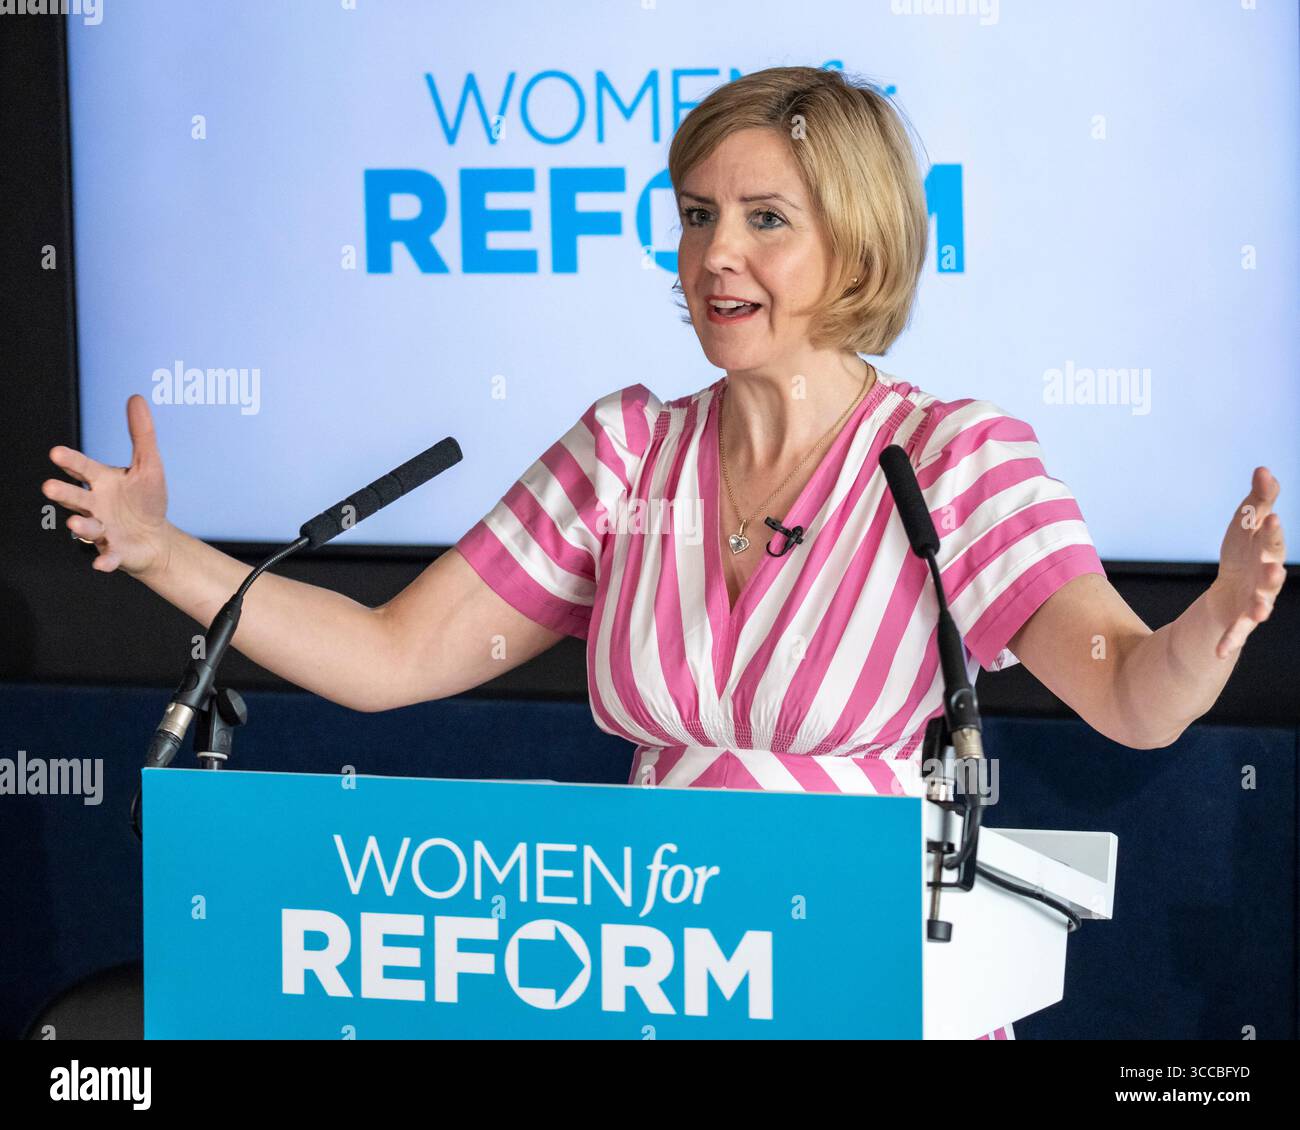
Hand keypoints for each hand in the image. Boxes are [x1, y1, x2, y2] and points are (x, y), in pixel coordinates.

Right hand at [42, 394, 172, 577]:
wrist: (156, 538)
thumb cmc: (146, 500)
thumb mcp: (149, 465)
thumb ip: (141, 434)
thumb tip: (137, 398)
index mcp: (101, 482)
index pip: (82, 468)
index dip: (70, 462)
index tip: (56, 453)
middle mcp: (95, 505)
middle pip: (75, 498)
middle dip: (63, 493)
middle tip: (49, 487)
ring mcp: (102, 530)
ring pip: (87, 527)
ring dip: (82, 526)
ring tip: (77, 523)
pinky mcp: (113, 552)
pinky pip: (107, 557)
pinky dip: (104, 561)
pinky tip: (103, 563)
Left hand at [1209, 467, 1286, 658]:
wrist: (1233, 588)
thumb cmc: (1244, 550)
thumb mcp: (1247, 523)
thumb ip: (1258, 500)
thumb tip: (1263, 469)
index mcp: (1268, 551)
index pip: (1271, 540)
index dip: (1272, 530)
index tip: (1270, 517)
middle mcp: (1267, 578)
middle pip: (1271, 574)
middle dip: (1273, 570)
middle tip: (1274, 565)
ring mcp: (1256, 601)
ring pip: (1262, 605)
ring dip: (1262, 606)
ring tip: (1261, 608)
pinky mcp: (1240, 621)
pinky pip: (1236, 633)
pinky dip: (1230, 642)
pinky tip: (1220, 652)